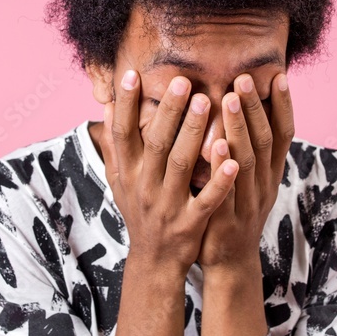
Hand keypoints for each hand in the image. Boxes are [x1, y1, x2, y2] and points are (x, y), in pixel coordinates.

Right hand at [98, 69, 239, 274]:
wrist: (154, 262)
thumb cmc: (140, 213)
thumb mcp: (119, 182)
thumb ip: (114, 147)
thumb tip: (105, 108)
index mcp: (128, 173)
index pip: (122, 132)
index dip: (125, 104)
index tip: (131, 74)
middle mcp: (144, 186)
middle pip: (155, 142)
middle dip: (168, 111)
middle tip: (183, 80)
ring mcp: (167, 205)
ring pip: (181, 164)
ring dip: (194, 133)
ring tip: (208, 102)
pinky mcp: (190, 223)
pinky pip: (206, 199)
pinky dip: (218, 180)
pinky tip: (232, 159)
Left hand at [197, 72, 293, 272]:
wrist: (228, 261)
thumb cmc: (233, 210)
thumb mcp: (248, 178)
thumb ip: (247, 146)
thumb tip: (243, 106)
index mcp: (272, 173)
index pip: (283, 133)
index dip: (283, 105)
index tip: (279, 75)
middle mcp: (265, 185)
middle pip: (264, 140)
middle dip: (256, 107)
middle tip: (244, 77)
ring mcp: (248, 203)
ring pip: (248, 160)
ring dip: (239, 127)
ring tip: (229, 98)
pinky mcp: (227, 219)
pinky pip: (226, 189)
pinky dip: (222, 166)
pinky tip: (214, 144)